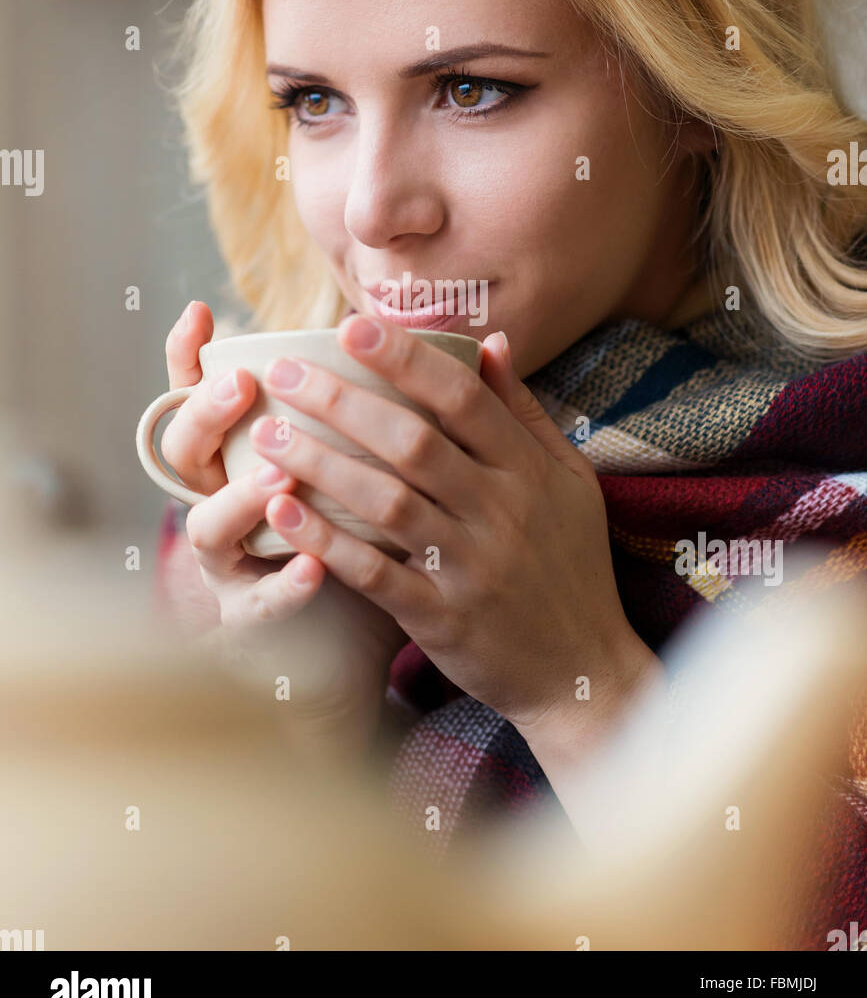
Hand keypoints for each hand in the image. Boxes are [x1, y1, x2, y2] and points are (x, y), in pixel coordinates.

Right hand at [160, 302, 407, 749]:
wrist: (346, 647)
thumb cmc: (360, 541)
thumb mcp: (370, 472)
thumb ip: (395, 412)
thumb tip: (467, 341)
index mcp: (243, 459)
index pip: (197, 399)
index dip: (189, 358)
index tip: (202, 312)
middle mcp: (222, 506)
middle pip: (185, 452)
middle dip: (209, 414)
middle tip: (245, 384)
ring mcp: (231, 569)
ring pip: (209, 529)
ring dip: (240, 499)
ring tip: (278, 475)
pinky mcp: (252, 624)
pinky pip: (257, 605)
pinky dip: (284, 586)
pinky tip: (313, 568)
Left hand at [251, 312, 649, 736]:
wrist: (583, 671)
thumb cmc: (571, 565)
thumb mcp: (568, 480)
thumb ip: (524, 412)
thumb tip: (493, 340)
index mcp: (528, 471)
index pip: (462, 398)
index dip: (405, 359)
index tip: (349, 326)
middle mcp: (501, 511)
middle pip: (412, 442)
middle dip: (343, 401)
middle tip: (283, 371)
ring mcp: (471, 566)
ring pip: (386, 502)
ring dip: (322, 464)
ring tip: (269, 433)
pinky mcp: (442, 618)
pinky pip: (375, 574)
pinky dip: (327, 541)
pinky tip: (282, 510)